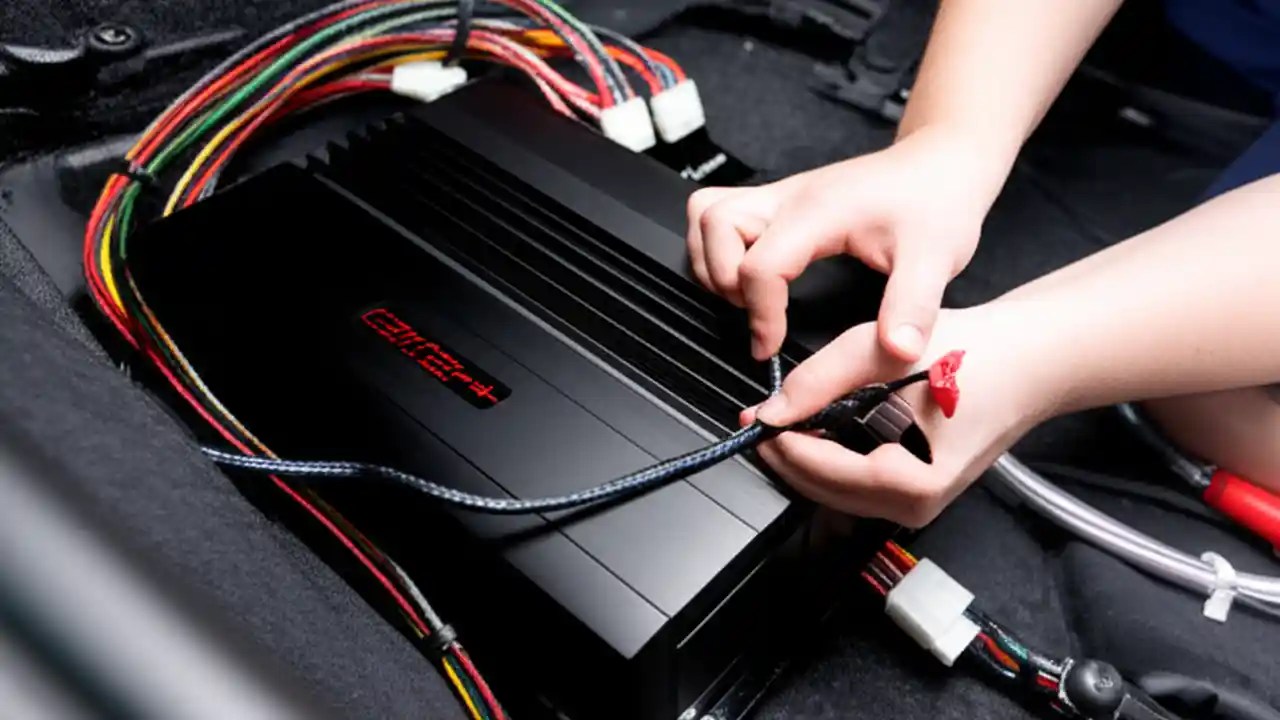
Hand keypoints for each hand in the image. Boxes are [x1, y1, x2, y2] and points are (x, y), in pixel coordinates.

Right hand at [686, 128, 1003, 361]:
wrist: (944, 162)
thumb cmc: (937, 201)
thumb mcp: (936, 259)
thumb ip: (913, 307)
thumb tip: (896, 351)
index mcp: (818, 212)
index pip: (759, 265)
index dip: (760, 315)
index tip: (773, 346)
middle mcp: (789, 197)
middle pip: (712, 224)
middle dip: (722, 279)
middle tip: (757, 314)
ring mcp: (780, 196)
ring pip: (707, 214)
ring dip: (713, 260)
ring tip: (750, 297)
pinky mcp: (779, 203)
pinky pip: (721, 216)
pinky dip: (721, 249)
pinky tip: (755, 276)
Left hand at [743, 302, 1057, 526]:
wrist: (1033, 358)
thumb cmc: (981, 355)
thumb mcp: (888, 353)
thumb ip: (823, 380)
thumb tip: (774, 409)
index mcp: (913, 484)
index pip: (823, 473)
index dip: (781, 445)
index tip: (754, 420)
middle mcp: (915, 507)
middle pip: (824, 491)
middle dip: (787, 456)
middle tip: (760, 420)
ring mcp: (917, 504)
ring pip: (837, 491)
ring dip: (805, 459)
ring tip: (782, 421)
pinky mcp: (916, 491)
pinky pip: (858, 482)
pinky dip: (831, 459)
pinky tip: (817, 429)